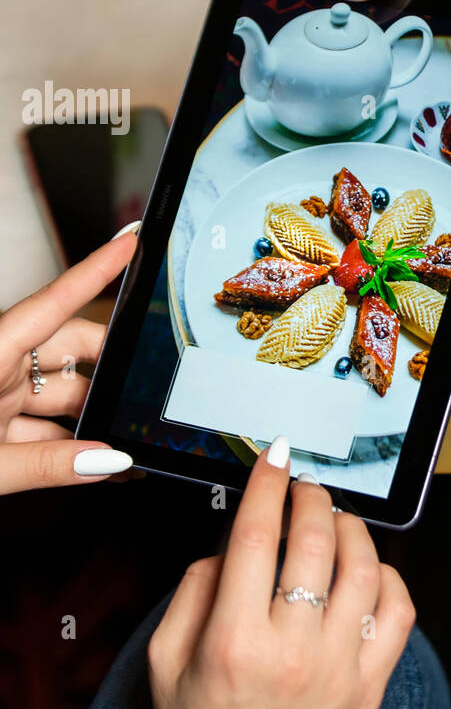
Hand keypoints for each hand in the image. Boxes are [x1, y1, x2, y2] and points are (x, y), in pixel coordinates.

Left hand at [0, 228, 137, 493]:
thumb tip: (109, 461)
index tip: (131, 242)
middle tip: (149, 396)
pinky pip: (42, 433)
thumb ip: (49, 465)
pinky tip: (100, 466)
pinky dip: (71, 449)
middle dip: (109, 374)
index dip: (95, 271)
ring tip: (132, 451)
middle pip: (66, 352)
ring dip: (94, 423)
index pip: (53, 304)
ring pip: (58, 398)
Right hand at [148, 442, 414, 708]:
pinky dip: (389, 577)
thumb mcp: (164, 666)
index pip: (252, 540)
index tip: (274, 457)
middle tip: (304, 486)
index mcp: (233, 644)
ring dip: (351, 529)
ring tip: (336, 520)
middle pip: (313, 544)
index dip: (265, 487)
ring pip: (364, 569)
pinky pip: (398, 612)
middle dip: (310, 498)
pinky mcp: (372, 686)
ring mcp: (340, 669)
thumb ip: (191, 595)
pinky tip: (368, 570)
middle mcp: (292, 652)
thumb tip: (228, 545)